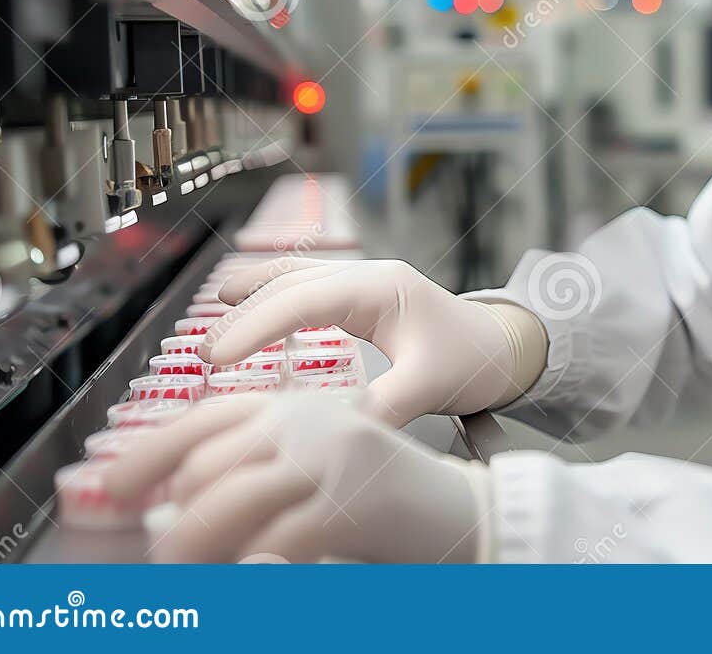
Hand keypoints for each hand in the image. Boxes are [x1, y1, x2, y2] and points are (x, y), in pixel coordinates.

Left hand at [103, 393, 490, 562]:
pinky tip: (242, 579)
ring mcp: (331, 459)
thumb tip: (175, 505)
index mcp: (301, 406)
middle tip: (161, 557)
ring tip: (180, 574)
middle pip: (207, 464)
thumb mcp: (318, 470)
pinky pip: (272, 542)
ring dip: (193, 547)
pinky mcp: (349, 503)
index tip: (111, 484)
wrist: (467, 514)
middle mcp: (312, 421)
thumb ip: (259, 474)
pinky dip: (246, 568)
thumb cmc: (388, 502)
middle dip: (172, 517)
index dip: (149, 454)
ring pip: (228, 501)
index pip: (205, 420)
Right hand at [201, 258, 544, 425]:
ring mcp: (367, 284)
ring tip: (215, 310)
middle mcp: (369, 278)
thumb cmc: (474, 359)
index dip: (254, 327)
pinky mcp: (367, 299)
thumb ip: (380, 408)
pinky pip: (312, 289)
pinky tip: (254, 306)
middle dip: (245, 313)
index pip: (301, 301)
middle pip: (291, 285)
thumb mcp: (429, 387)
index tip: (217, 356)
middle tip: (204, 352)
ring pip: (298, 279)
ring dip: (257, 294)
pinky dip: (278, 297)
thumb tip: (330, 434)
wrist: (508, 347)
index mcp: (380, 289)